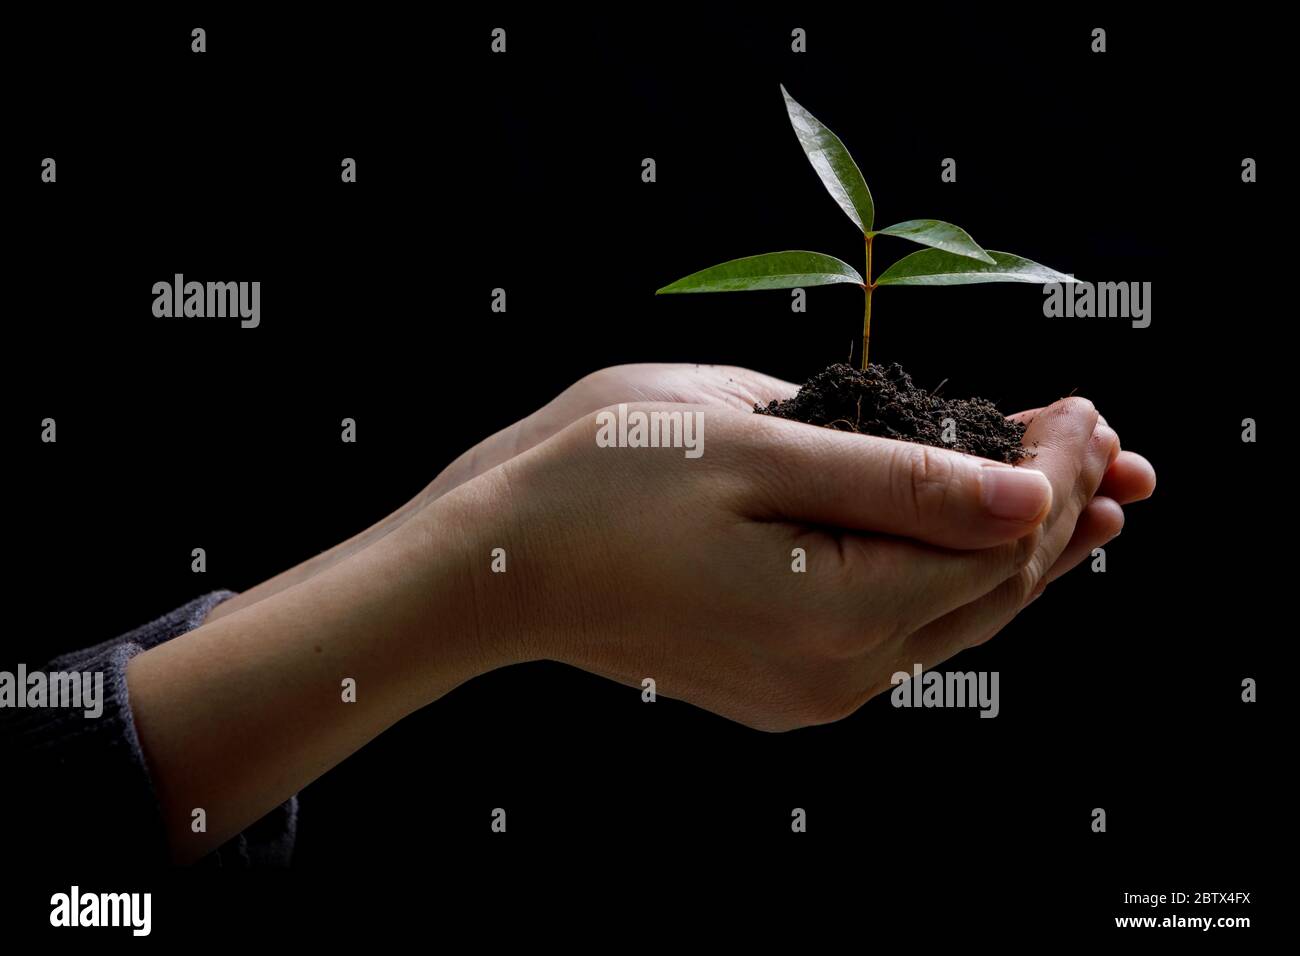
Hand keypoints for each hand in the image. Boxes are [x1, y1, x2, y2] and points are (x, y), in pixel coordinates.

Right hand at [429, 395, 1123, 730]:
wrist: (492, 566)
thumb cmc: (598, 480)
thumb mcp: (753, 447)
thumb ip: (898, 475)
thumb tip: (1029, 494)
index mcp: (835, 612)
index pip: (998, 541)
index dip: (1058, 470)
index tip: (1087, 404)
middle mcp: (837, 676)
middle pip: (992, 591)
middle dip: (1059, 510)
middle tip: (1108, 441)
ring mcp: (810, 691)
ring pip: (954, 618)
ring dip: (1016, 549)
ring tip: (1079, 491)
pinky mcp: (786, 685)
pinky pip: (901, 631)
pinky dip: (949, 575)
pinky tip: (972, 535)